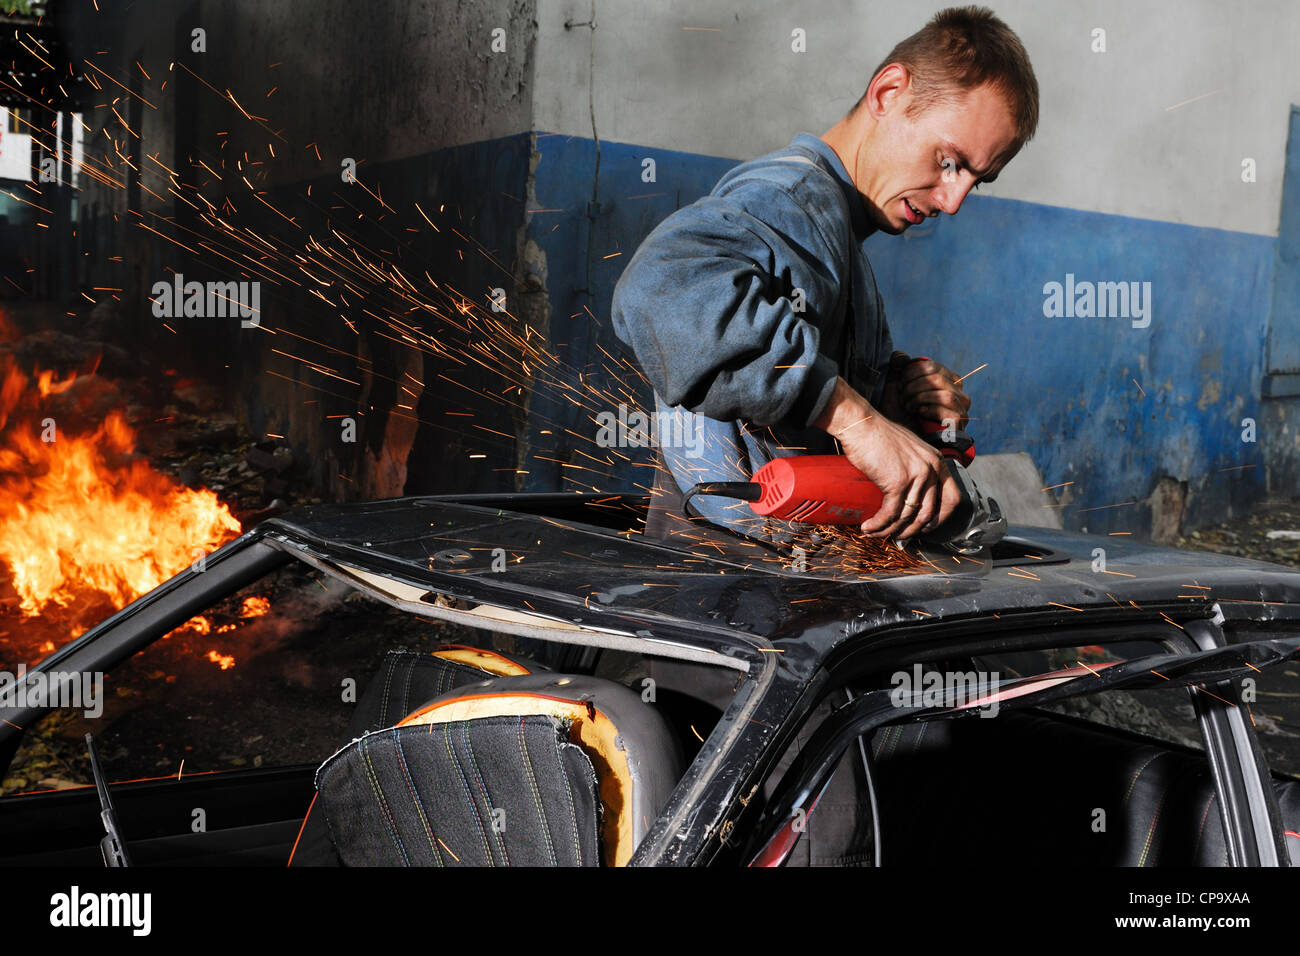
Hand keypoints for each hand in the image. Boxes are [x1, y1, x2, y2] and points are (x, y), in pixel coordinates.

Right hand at [814, 377, 960, 540]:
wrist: (861, 424)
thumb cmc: (878, 435)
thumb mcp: (908, 450)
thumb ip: (916, 466)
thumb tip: (910, 492)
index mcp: (937, 461)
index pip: (952, 498)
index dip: (941, 518)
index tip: (925, 527)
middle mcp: (931, 469)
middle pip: (928, 513)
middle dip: (911, 530)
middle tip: (897, 535)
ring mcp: (916, 475)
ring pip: (908, 516)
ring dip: (890, 530)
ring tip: (875, 532)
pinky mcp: (898, 482)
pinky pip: (891, 513)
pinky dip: (879, 525)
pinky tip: (869, 527)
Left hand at [881, 351, 970, 431]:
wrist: (913, 443)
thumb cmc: (906, 415)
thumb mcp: (901, 390)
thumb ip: (900, 371)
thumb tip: (899, 356)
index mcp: (947, 378)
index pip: (931, 367)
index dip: (912, 373)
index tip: (900, 383)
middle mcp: (958, 390)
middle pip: (936, 379)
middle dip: (914, 387)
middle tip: (902, 396)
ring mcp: (961, 406)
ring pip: (944, 393)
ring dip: (921, 399)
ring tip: (908, 406)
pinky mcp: (960, 420)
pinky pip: (947, 409)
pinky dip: (929, 409)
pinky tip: (920, 413)